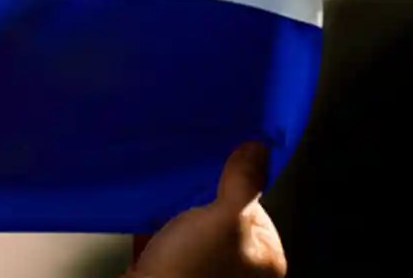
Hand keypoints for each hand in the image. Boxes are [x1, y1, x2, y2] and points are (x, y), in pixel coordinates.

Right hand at [126, 143, 285, 277]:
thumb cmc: (190, 268)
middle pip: (222, 216)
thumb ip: (243, 182)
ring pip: (192, 228)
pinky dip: (157, 227)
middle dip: (200, 197)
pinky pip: (168, 242)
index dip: (231, 185)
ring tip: (163, 195)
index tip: (209, 173)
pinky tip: (147, 214)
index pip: (254, 206)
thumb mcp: (224, 217)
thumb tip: (259, 147)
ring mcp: (206, 272)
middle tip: (183, 181)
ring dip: (176, 211)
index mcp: (265, 258)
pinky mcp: (174, 272)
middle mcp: (240, 268)